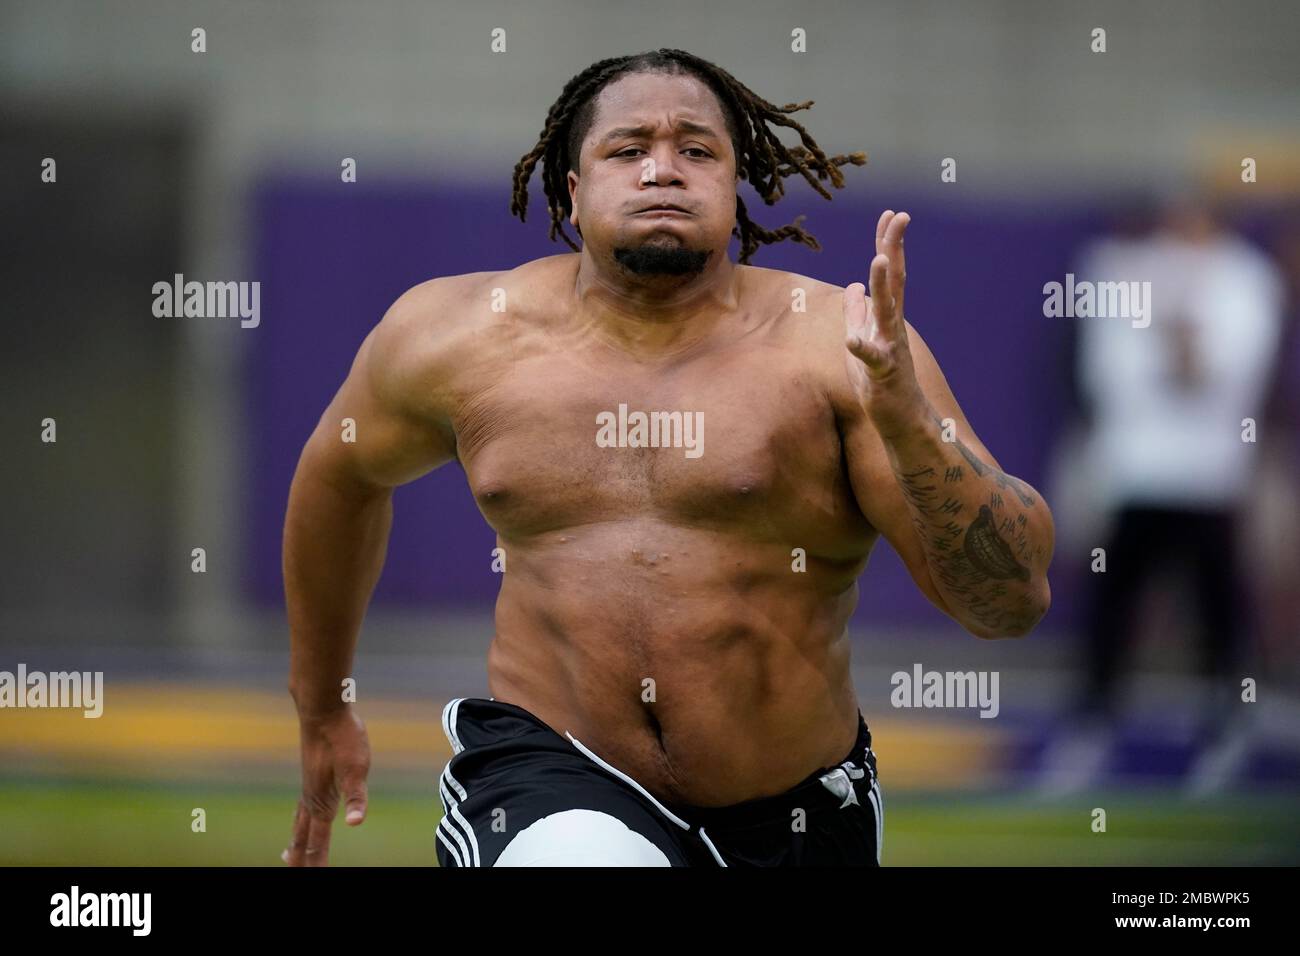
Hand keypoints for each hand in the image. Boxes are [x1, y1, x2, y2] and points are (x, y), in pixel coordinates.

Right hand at [283, 705, 370, 866]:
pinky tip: (306, 810)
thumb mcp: (357, 768)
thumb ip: (356, 796)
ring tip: (289, 853)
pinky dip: (301, 817)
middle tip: (294, 871)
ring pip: (300, 819)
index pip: (317, 839)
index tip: (315, 875)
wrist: (323, 708)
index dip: (317, 860)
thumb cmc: (342, 737)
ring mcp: (310, 783)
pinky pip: (304, 803)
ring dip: (296, 838)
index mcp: (321, 801)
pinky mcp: (313, 771)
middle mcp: (311, 796)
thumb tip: (355, 823)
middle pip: (304, 834)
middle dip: (301, 856)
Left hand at [844, 210, 927, 439]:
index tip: (890, 213)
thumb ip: (857, 315)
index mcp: (887, 317)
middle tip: (898, 216)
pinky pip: (872, 359)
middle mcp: (893, 326)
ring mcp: (891, 347)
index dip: (888, 243)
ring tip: (878, 258)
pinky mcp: (882, 373)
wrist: (900, 419)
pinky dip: (861, 349)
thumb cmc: (880, 382)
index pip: (888, 274)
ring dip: (882, 285)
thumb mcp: (862, 341)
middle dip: (893, 247)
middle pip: (894, 281)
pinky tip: (852, 341)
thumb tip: (852, 287)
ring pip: (887, 312)